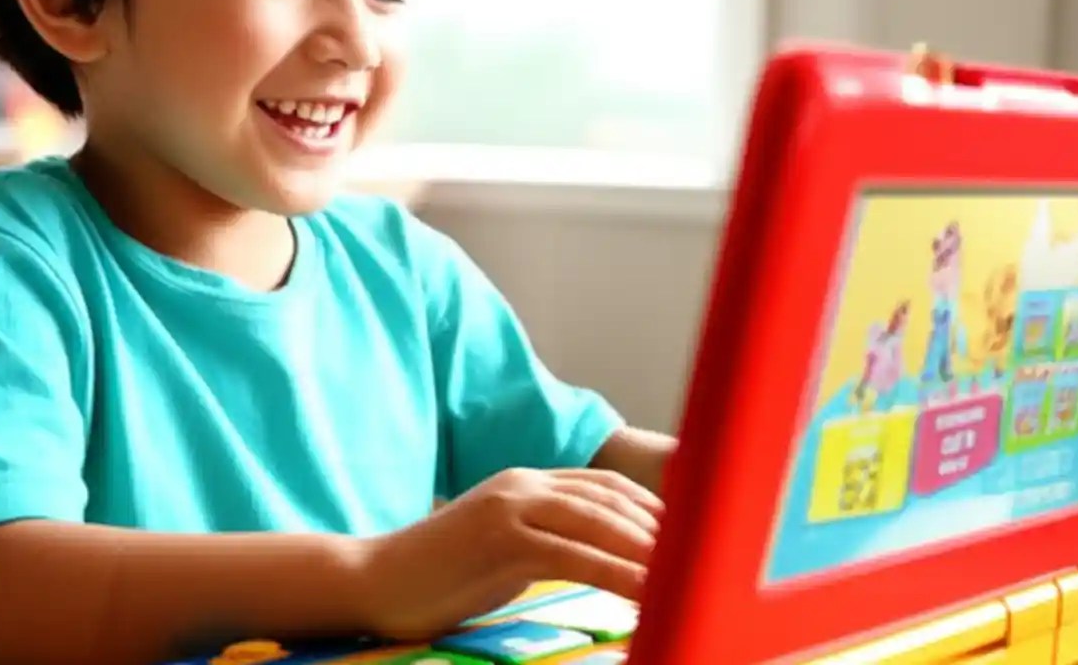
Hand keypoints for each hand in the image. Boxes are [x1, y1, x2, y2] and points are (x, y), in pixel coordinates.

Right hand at [358, 467, 663, 640]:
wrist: (374, 581)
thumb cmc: (441, 575)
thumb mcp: (503, 549)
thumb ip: (547, 541)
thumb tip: (600, 560)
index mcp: (525, 481)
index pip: (604, 485)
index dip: (650, 508)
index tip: (688, 536)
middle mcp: (522, 484)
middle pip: (610, 498)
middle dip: (661, 528)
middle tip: (703, 557)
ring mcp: (511, 508)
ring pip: (598, 523)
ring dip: (649, 552)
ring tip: (688, 577)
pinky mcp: (501, 541)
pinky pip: (574, 556)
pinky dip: (617, 575)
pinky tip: (645, 595)